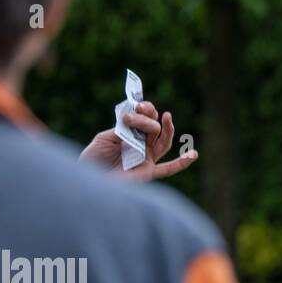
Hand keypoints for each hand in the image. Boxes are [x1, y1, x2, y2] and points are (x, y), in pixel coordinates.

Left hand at [78, 101, 197, 181]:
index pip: (145, 118)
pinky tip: (193, 154)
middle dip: (148, 118)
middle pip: (154, 128)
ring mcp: (146, 158)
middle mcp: (142, 145)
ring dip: (168, 129)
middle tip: (141, 110)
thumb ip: (122, 129)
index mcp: (132, 134)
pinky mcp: (148, 172)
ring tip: (167, 117)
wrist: (88, 177)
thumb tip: (136, 119)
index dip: (145, 110)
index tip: (137, 105)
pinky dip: (182, 163)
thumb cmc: (94, 158)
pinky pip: (168, 169)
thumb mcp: (105, 138)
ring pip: (163, 142)